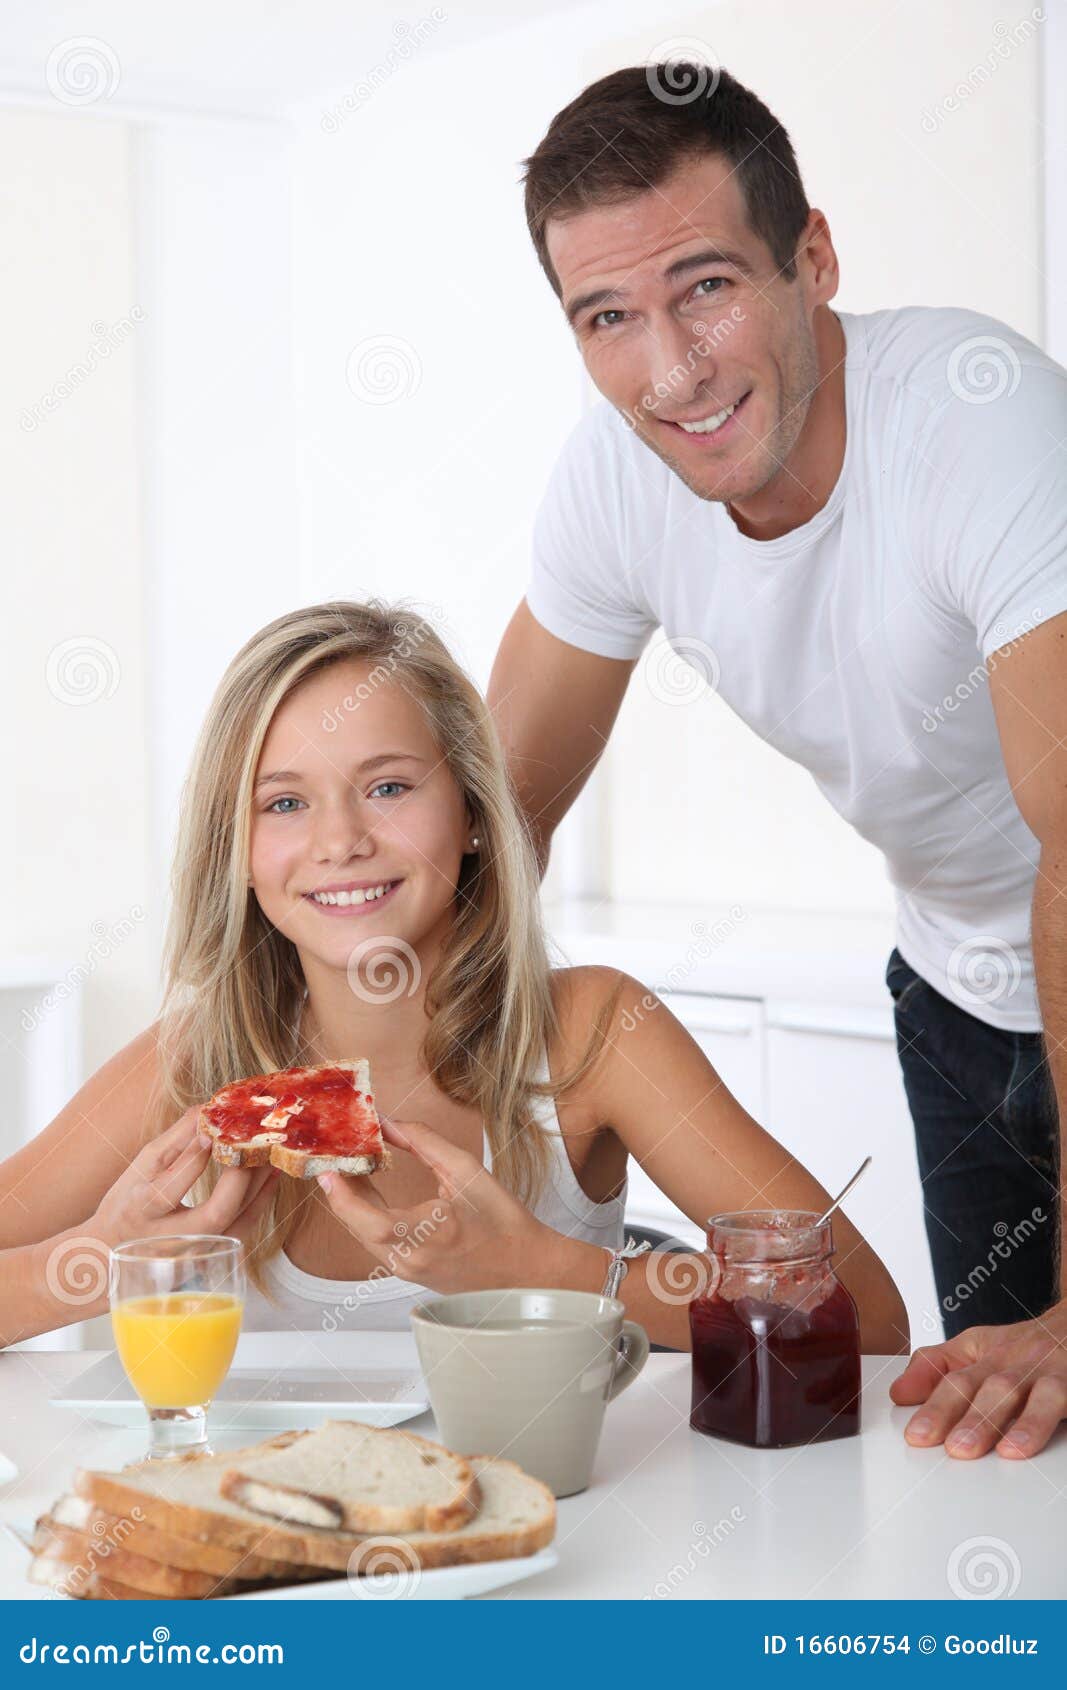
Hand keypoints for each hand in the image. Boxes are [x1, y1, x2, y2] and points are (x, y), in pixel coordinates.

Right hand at [92, 1107, 280, 1253]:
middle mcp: (170, 1238)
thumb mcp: (141, 1167)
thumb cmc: (127, 1202)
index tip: (212, 1129)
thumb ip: (175, 1141)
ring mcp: (195, 1252)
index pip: (170, 1189)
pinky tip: (269, 1175)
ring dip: (258, 1185)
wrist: (117, 1248)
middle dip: (239, 1176)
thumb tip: (205, 1111)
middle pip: (214, 1214)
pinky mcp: (212, 1256)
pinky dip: (261, 1201)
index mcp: (142, 1211)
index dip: (193, 1158)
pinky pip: (244, 1229)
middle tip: (252, 1142)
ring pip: (237, 1223)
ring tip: (268, 1153)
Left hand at [315, 1117, 552, 1293]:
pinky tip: (367, 1190)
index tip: (327, 1169)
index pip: (370, 1220)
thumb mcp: (468, 1171)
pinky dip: (365, 1216)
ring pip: (362, 1236)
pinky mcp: (408, 1273)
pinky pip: (375, 1243)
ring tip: (348, 1165)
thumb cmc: (503, 1222)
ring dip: (351, 1202)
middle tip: (332, 1154)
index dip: (343, 1195)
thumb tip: (389, 1123)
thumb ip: (425, 1143)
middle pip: (357, 1226)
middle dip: (340, 1189)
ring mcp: (407, 1272)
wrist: (525, 1270)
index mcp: (429, 1235)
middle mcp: (411, 1260)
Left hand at [890, 1300, 1066, 1457]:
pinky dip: (1054, 1422)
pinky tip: (1048, 1441)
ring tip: (1005, 1452)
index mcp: (988, 1353)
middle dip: (974, 1418)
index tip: (917, 1436)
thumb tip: (898, 1393)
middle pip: (994, 1387)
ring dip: (1023, 1423)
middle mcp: (1020, 1360)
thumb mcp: (977, 1346)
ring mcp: (1054, 1373)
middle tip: (955, 1449)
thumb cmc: (1025, 1345)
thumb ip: (936, 1367)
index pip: (956, 1378)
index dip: (936, 1407)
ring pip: (1038, 1394)